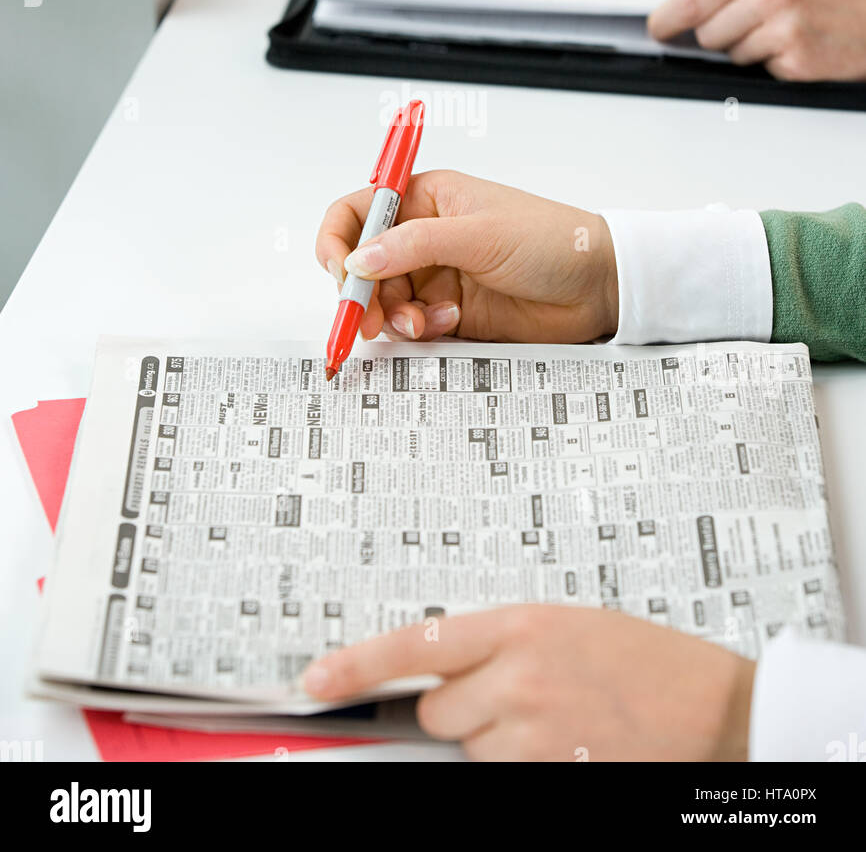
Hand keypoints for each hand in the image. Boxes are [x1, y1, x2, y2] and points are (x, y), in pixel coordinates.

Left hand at [303, 605, 754, 761]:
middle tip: (515, 701)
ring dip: (495, 744)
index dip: (357, 664)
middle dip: (462, 713)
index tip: (317, 680)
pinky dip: (521, 767)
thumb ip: (505, 645)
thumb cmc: (649, 663)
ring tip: (555, 725)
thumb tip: (446, 676)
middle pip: (436, 712)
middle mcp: (520, 677)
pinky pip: (502, 777)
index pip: (418, 644)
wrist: (716, 710)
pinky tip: (566, 748)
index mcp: (523, 624)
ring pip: (468, 751)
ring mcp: (535, 732)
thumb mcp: (570, 628)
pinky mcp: (552, 774)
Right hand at [315, 169, 617, 344]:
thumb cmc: (552, 240)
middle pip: (363, 265)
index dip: (339, 240)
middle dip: (361, 293)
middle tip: (367, 319)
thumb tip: (358, 260)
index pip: (359, 211)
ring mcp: (437, 276)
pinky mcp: (451, 312)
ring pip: (384, 300)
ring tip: (421, 323)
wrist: (600, 286)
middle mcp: (425, 235)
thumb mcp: (479, 234)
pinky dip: (419, 330)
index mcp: (427, 198)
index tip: (340, 271)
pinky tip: (448, 324)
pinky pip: (412, 325)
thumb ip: (414, 246)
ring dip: (392, 315)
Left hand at [649, 0, 865, 80]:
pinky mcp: (797, 61)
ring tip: (784, 33)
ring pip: (731, 55)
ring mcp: (785, 28)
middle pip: (707, 33)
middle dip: (721, 36)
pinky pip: (760, 71)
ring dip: (749, 52)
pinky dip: (773, 66)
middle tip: (754, 26)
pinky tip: (798, 48)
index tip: (657, 30)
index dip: (667, 19)